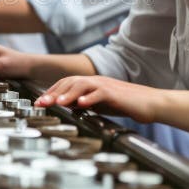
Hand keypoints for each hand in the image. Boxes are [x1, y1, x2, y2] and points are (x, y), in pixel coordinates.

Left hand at [34, 76, 162, 121]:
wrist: (150, 103)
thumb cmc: (126, 104)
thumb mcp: (100, 104)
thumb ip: (85, 103)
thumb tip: (69, 107)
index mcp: (91, 83)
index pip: (67, 84)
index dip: (51, 92)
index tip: (38, 102)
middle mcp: (96, 81)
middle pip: (70, 83)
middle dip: (53, 93)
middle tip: (40, 104)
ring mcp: (106, 86)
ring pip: (82, 85)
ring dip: (67, 93)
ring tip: (56, 103)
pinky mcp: (116, 94)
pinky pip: (100, 93)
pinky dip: (90, 98)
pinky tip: (81, 104)